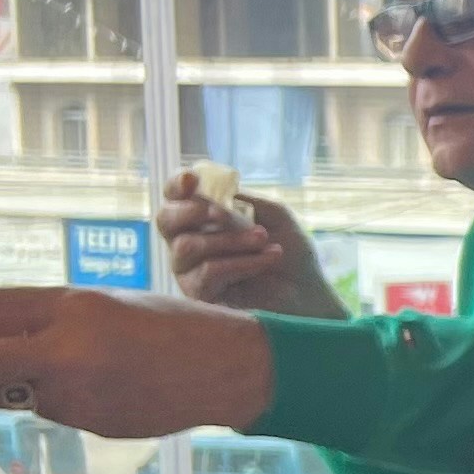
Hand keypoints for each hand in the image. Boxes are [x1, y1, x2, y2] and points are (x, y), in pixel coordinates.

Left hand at [0, 287, 273, 438]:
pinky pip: (48, 409)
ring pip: (9, 390)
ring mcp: (77, 393)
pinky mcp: (89, 424)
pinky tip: (90, 384)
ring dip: (0, 380)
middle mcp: (67, 350)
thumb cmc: (167, 326)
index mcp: (72, 306)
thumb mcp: (103, 303)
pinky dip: (49, 396)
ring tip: (41, 363)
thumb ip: (44, 320)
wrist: (229, 368)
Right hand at [160, 175, 344, 318]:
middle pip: (165, 219)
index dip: (177, 185)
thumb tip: (215, 198)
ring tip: (264, 240)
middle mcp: (188, 242)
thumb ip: (245, 202)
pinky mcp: (200, 295)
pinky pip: (209, 271)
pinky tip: (268, 259)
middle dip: (193, 210)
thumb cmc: (290, 254)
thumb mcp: (275, 216)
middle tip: (221, 213)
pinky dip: (242, 262)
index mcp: (202, 218)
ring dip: (231, 239)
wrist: (308, 293)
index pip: (175, 196)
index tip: (193, 178)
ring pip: (189, 245)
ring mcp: (190, 270)